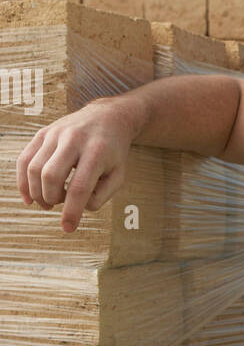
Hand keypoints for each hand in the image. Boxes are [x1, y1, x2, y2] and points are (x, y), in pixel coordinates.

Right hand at [16, 99, 136, 232]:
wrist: (108, 118)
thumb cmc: (113, 152)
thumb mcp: (118, 175)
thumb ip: (100, 196)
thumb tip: (75, 209)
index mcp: (97, 151)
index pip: (80, 187)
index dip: (71, 211)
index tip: (67, 228)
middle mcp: (74, 139)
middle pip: (51, 176)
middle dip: (51, 199)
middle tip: (57, 206)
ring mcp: (55, 134)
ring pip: (34, 168)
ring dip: (37, 193)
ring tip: (48, 202)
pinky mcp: (43, 133)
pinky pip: (24, 159)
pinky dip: (23, 181)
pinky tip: (29, 197)